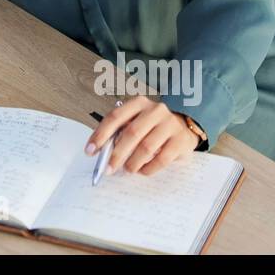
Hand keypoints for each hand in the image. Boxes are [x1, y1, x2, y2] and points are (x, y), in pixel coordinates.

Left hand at [84, 96, 200, 176]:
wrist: (185, 127)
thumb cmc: (152, 126)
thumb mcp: (136, 122)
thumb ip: (120, 132)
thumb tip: (101, 152)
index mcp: (139, 103)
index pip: (115, 117)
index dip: (100, 134)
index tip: (90, 151)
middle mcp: (155, 110)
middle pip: (131, 133)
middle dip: (116, 154)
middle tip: (108, 169)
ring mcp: (170, 124)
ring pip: (146, 147)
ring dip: (132, 163)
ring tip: (127, 170)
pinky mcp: (181, 140)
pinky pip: (161, 159)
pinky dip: (148, 168)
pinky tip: (142, 171)